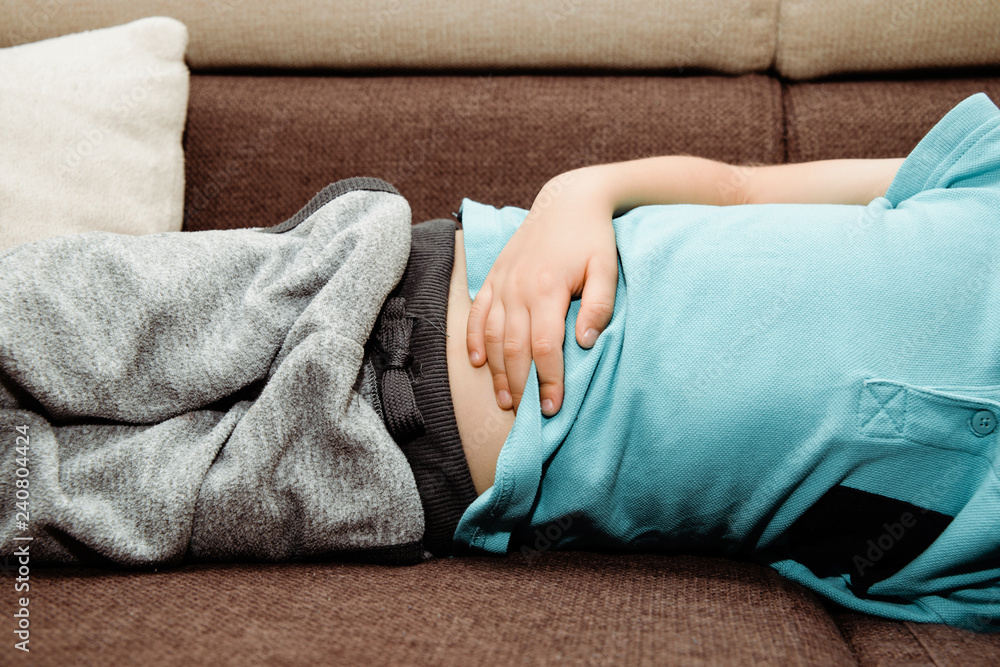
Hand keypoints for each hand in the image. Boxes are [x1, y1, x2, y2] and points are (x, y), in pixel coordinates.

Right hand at [465, 169, 618, 415]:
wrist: (567, 199)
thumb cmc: (592, 236)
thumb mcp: (606, 267)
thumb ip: (599, 305)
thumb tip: (585, 343)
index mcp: (547, 288)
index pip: (544, 347)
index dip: (547, 381)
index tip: (552, 407)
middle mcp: (518, 288)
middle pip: (513, 348)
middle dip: (520, 385)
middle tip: (527, 416)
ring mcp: (502, 282)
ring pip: (491, 336)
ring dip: (496, 371)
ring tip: (505, 400)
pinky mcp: (493, 276)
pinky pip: (477, 314)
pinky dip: (474, 340)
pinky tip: (478, 363)